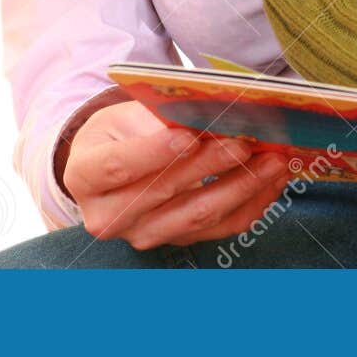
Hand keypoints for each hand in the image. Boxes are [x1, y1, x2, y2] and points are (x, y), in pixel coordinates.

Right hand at [63, 100, 289, 249]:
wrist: (113, 165)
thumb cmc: (121, 132)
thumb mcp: (127, 115)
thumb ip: (161, 118)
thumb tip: (210, 115)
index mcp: (85, 175)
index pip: (119, 166)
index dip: (155, 152)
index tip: (189, 136)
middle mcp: (107, 215)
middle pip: (164, 192)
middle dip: (211, 166)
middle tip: (246, 142)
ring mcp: (141, 234)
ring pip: (196, 215)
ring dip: (241, 187)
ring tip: (272, 161)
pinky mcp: (174, 242)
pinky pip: (217, 229)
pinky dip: (249, 205)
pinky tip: (271, 182)